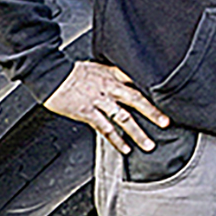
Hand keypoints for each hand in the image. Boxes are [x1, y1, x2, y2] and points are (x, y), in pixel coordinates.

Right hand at [44, 60, 168, 153]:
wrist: (49, 73)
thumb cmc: (68, 71)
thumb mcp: (94, 67)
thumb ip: (110, 74)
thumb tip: (122, 80)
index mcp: (111, 74)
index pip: (136, 81)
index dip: (151, 90)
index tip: (165, 100)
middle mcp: (108, 87)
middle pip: (136, 99)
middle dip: (152, 112)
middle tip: (166, 122)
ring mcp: (98, 100)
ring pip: (123, 117)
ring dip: (137, 132)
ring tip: (149, 145)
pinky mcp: (87, 112)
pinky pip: (105, 127)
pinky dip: (116, 139)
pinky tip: (124, 148)